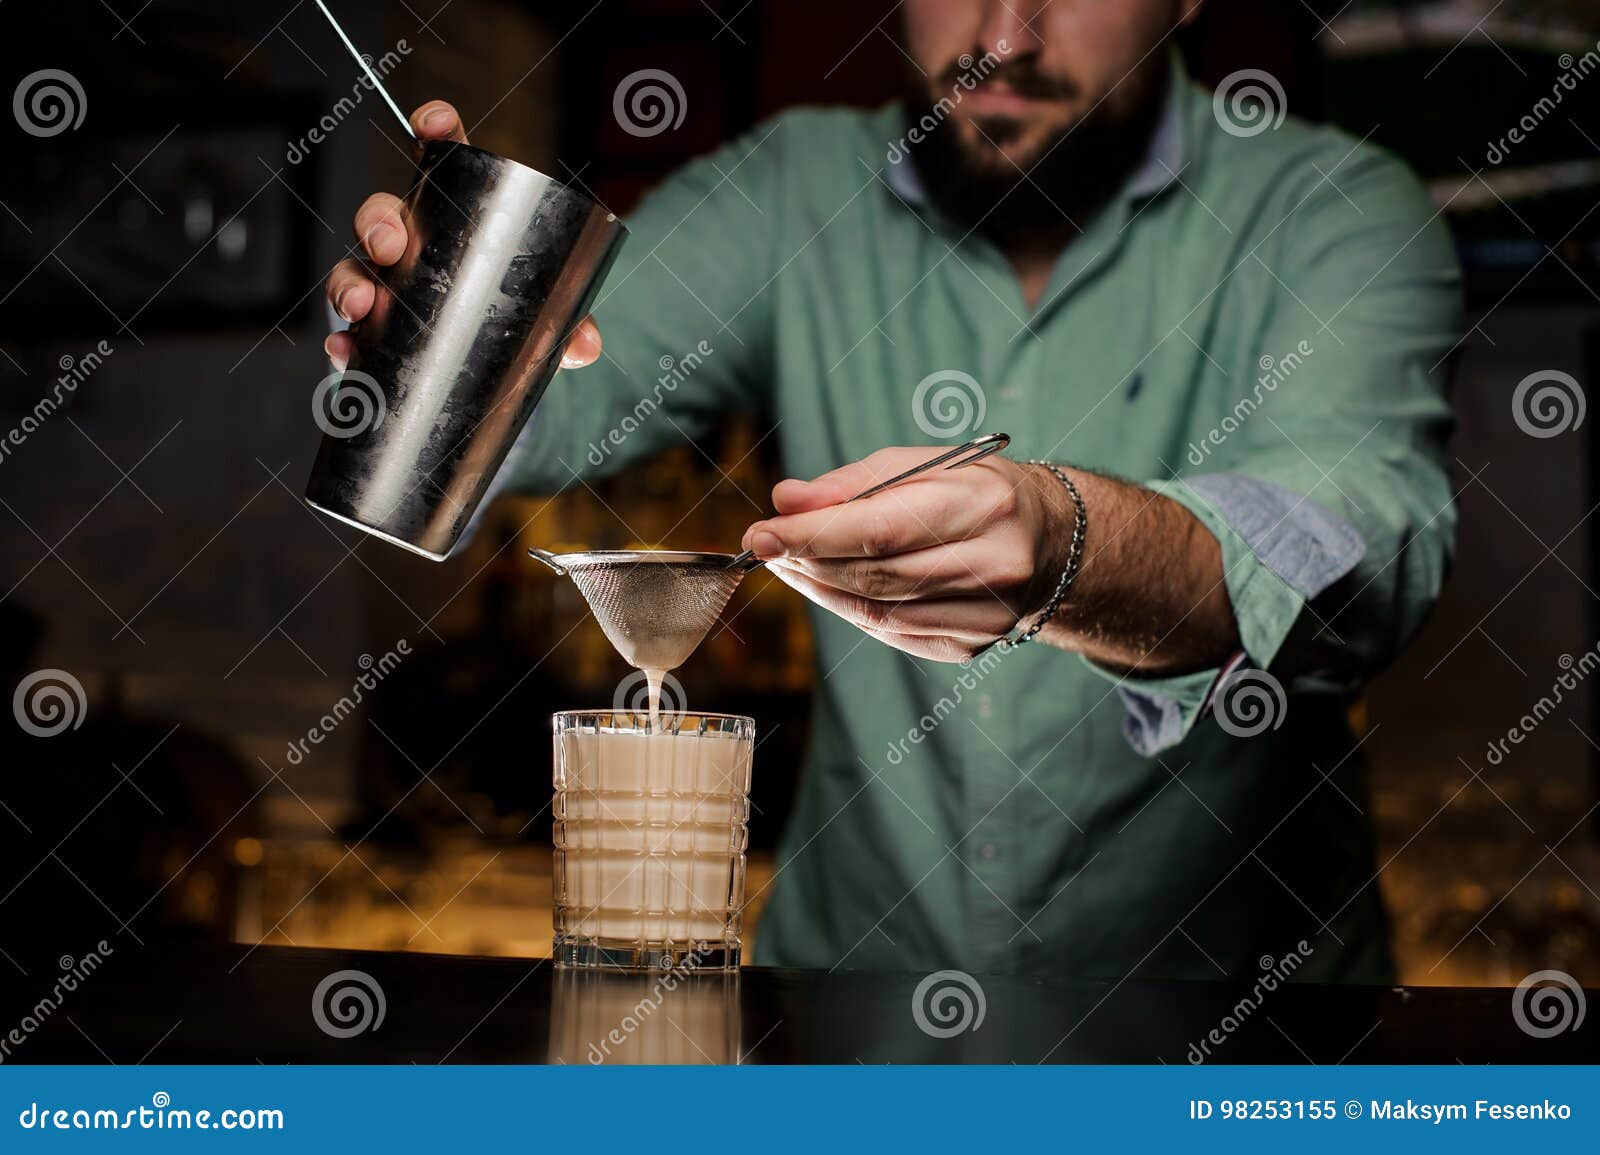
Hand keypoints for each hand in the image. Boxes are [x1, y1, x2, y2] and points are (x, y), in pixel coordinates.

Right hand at [321, 100, 601, 371]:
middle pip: (385, 213)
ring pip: (356, 266)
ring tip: (363, 302)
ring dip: (352, 280)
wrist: (485, 369)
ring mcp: (387, 283)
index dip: (435, 131)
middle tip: (391, 245)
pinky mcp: (371, 329)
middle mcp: (415, 241)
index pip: (443, 160)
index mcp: (460, 218)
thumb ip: (566, 323)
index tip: (436, 122)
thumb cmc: (509, 317)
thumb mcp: (543, 314)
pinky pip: (348, 329)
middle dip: (380, 221)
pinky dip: (343, 340)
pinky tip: (345, 349)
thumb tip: (583, 345)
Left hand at [739, 449, 1076, 662]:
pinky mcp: (970, 645)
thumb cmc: (972, 491)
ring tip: (788, 561)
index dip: (814, 535)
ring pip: (877, 609)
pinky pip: (890, 631)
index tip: (761, 532)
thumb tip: (785, 501)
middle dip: (808, 560)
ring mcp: (987, 615)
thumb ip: (852, 483)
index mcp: (985, 504)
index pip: (882, 528)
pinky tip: (826, 586)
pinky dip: (848, 607)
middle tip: (764, 544)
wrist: (1046, 540)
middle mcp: (994, 565)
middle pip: (876, 574)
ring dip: (820, 586)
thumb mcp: (922, 464)